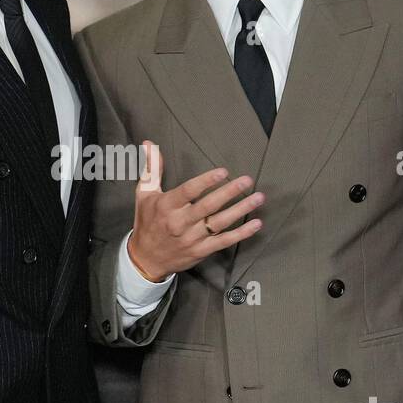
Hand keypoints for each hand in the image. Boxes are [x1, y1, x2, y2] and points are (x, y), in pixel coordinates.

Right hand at [128, 140, 263, 280]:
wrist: (145, 259)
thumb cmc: (146, 222)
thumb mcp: (144, 194)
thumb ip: (151, 168)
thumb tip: (148, 143)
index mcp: (166, 206)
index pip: (188, 191)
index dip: (206, 181)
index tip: (223, 172)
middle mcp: (179, 222)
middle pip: (208, 206)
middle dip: (229, 192)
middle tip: (246, 180)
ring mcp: (192, 238)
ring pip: (220, 222)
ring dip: (241, 210)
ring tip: (258, 198)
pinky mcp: (201, 250)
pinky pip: (224, 241)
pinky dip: (242, 233)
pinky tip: (256, 223)